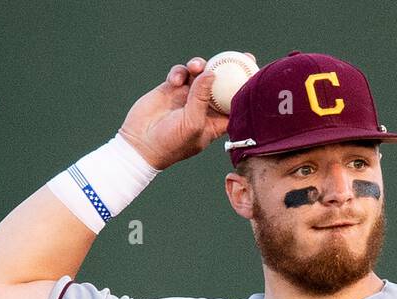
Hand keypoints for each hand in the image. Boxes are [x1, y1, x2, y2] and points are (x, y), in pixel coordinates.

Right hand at [117, 54, 252, 170]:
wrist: (140, 144)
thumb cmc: (171, 143)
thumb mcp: (192, 123)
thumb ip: (201, 98)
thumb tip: (211, 73)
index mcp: (215, 121)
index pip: (235, 103)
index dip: (246, 89)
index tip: (256, 75)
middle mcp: (203, 107)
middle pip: (222, 85)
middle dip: (231, 69)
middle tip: (241, 55)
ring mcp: (187, 97)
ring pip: (201, 75)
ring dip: (201, 67)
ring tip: (196, 66)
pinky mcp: (171, 89)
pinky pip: (181, 73)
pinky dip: (180, 72)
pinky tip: (175, 79)